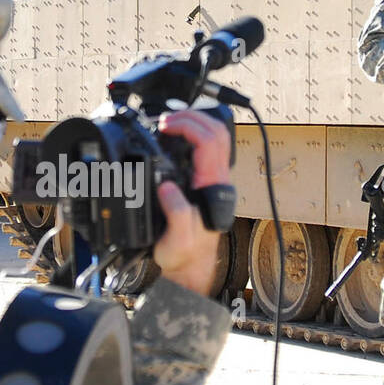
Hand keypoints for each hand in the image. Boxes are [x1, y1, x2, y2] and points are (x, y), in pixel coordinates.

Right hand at [152, 111, 231, 294]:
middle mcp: (217, 179)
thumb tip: (168, 188)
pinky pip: (208, 148)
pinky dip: (194, 134)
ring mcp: (215, 179)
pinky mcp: (208, 182)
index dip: (188, 126)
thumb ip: (177, 214)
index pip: (209, 142)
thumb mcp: (177, 240)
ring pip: (216, 137)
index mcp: (211, 186)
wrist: (190, 267)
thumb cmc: (183, 255)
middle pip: (217, 131)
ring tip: (170, 122)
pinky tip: (176, 136)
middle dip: (193, 117)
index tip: (165, 125)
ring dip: (195, 122)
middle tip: (167, 118)